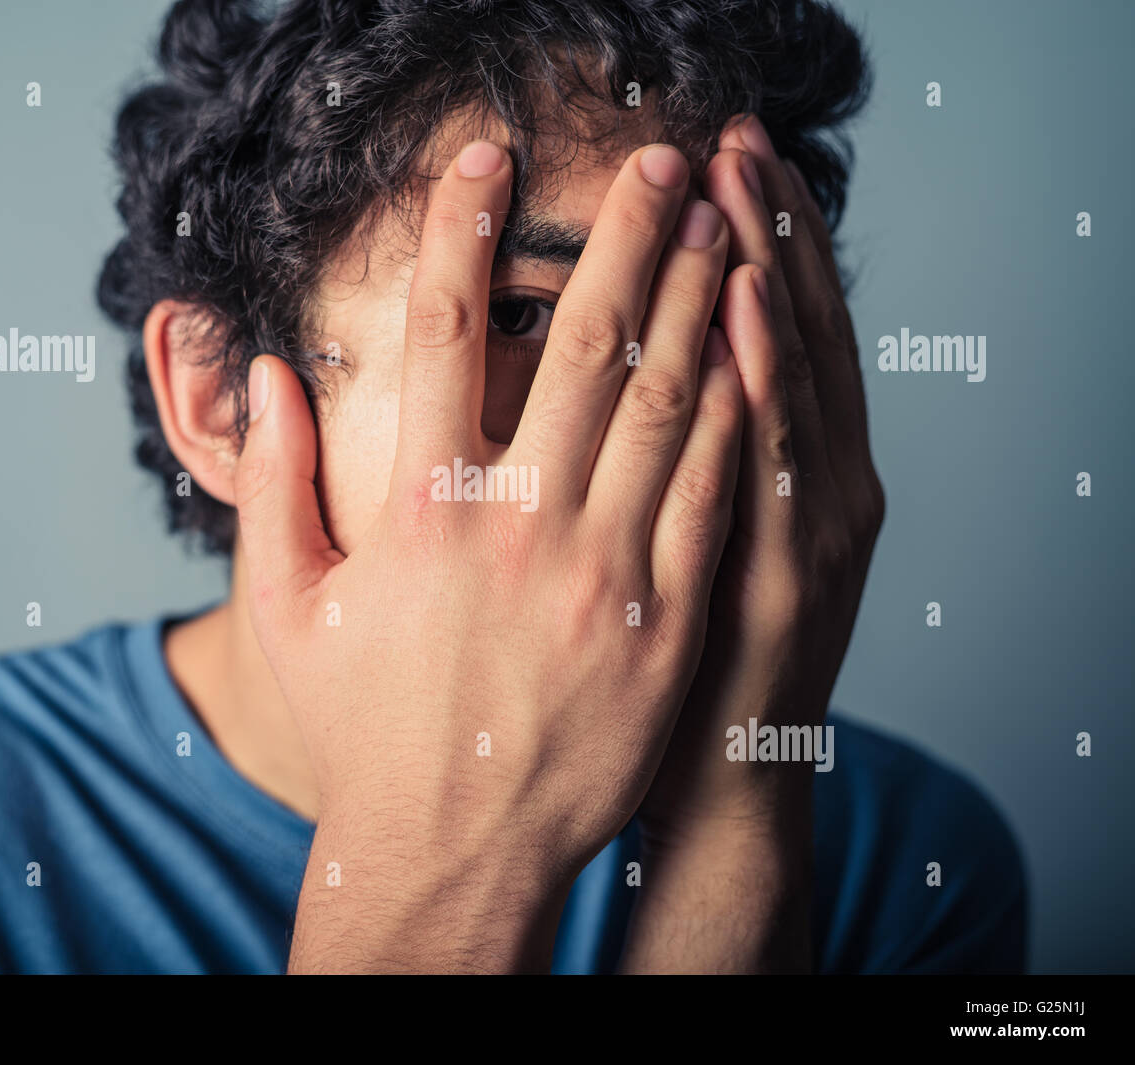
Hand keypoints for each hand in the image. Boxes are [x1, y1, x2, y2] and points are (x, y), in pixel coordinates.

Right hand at [233, 139, 743, 970]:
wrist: (454, 855)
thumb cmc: (364, 732)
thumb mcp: (286, 610)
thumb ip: (271, 485)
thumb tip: (268, 375)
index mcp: (420, 509)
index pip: (442, 328)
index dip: (465, 226)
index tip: (490, 156)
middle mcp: (518, 524)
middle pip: (586, 341)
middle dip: (629, 233)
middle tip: (663, 162)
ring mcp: (605, 572)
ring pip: (669, 402)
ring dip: (701, 301)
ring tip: (723, 228)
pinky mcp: (667, 621)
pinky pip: (713, 493)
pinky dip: (739, 412)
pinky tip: (756, 353)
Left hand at [623, 116, 883, 972]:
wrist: (713, 795)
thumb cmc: (675, 670)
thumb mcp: (695, 555)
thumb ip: (690, 463)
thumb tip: (647, 379)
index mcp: (784, 476)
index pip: (773, 334)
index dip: (757, 244)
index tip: (722, 163)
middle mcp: (816, 489)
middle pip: (793, 335)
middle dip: (766, 231)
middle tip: (734, 138)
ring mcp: (809, 534)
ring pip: (793, 379)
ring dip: (766, 273)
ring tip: (739, 183)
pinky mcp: (782, 585)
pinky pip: (770, 468)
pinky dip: (760, 382)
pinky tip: (733, 308)